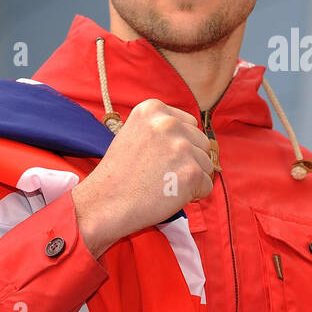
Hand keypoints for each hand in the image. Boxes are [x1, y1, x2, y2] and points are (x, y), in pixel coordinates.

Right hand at [71, 99, 214, 255]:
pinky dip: (194, 195)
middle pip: (201, 142)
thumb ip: (161, 129)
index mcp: (153, 108)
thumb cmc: (118, 174)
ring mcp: (182, 147)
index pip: (189, 123)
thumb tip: (192, 136)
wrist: (104, 203)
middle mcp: (169, 123)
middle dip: (189, 160)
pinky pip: (207, 186)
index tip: (160, 158)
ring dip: (191, 177)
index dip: (179, 145)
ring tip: (164, 184)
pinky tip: (169, 196)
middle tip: (162, 174)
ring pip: (206, 164)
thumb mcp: (134, 133)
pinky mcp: (192, 172)